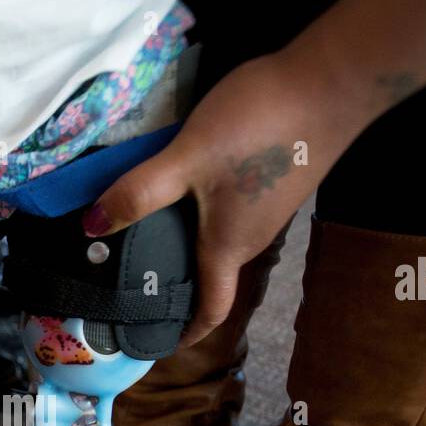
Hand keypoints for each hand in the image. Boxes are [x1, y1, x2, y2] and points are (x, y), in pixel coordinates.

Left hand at [82, 53, 367, 347]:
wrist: (334, 80)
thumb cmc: (260, 126)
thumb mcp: (188, 159)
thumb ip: (140, 192)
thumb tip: (90, 228)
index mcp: (229, 246)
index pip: (211, 308)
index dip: (187, 333)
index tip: (162, 344)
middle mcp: (251, 237)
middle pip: (211, 274)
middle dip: (176, 282)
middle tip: (130, 276)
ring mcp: (267, 207)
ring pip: (219, 238)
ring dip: (187, 242)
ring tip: (146, 229)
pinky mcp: (275, 177)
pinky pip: (230, 209)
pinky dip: (203, 211)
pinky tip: (183, 185)